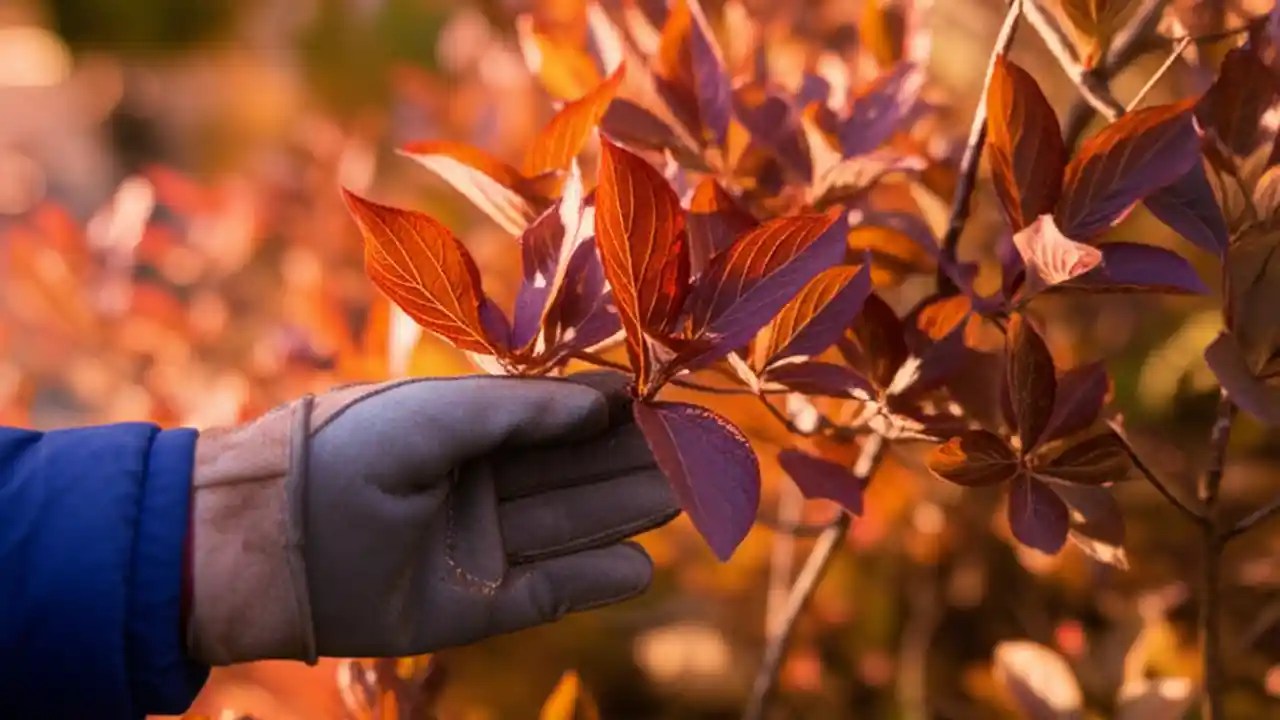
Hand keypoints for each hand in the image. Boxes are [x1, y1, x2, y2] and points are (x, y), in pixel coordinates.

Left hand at [186, 372, 676, 663]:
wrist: (265, 546)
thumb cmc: (344, 454)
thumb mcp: (434, 413)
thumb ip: (519, 409)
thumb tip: (600, 402)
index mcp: (464, 430)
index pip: (553, 419)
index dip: (608, 410)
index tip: (664, 396)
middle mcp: (478, 486)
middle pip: (572, 473)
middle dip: (631, 459)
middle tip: (697, 448)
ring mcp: (478, 546)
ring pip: (569, 526)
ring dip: (625, 511)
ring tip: (686, 494)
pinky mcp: (473, 607)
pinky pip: (546, 593)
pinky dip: (593, 581)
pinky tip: (641, 567)